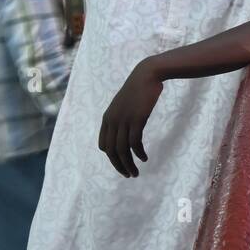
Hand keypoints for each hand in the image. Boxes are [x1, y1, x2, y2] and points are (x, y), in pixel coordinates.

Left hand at [97, 58, 163, 176]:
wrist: (146, 75)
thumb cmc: (137, 90)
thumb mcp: (124, 105)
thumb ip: (121, 118)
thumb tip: (124, 132)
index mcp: (107, 118)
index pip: (104, 145)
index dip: (112, 158)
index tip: (122, 164)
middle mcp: (112, 121)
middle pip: (112, 151)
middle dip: (119, 166)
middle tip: (129, 175)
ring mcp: (123, 120)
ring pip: (122, 149)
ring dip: (129, 164)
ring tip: (135, 172)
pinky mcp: (136, 119)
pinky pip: (134, 142)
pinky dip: (138, 153)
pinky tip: (144, 158)